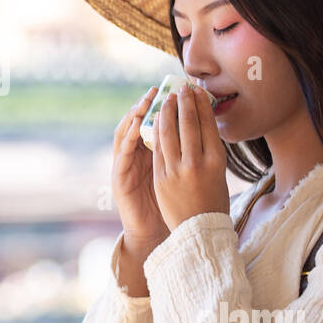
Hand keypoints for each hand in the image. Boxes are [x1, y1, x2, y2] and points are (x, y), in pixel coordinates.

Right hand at [111, 86, 170, 246]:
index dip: (161, 107)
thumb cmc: (174, 206)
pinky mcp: (119, 177)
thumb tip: (203, 134)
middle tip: (156, 89)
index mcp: (150, 155)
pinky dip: (128, 137)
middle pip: (137, 124)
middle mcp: (135, 157)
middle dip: (146, 105)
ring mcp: (125, 166)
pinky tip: (137, 124)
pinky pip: (123, 152)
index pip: (153, 124)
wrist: (157, 233)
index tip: (173, 91)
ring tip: (144, 101)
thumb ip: (183, 155)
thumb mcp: (180, 175)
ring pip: (126, 134)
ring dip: (134, 116)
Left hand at [151, 84, 230, 232]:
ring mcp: (177, 170)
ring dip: (166, 112)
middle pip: (188, 124)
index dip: (200, 105)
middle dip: (183, 102)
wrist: (198, 231)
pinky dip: (156, 131)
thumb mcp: (219, 174)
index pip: (207, 125)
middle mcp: (197, 163)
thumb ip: (210, 152)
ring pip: (169, 132)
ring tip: (166, 100)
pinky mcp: (161, 178)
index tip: (196, 92)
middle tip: (180, 89)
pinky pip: (157, 148)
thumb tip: (202, 125)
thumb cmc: (212, 202)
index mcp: (217, 161)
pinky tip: (155, 121)